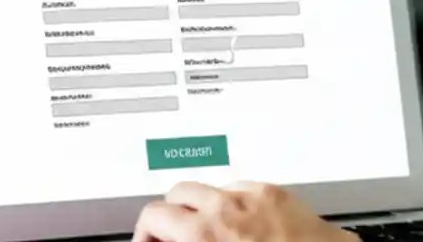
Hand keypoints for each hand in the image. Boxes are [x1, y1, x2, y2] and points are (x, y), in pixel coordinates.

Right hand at [133, 181, 357, 241]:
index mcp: (206, 233)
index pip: (153, 216)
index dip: (145, 232)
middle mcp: (226, 208)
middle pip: (177, 194)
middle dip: (171, 216)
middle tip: (173, 237)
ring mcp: (253, 197)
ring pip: (209, 187)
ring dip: (201, 206)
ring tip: (208, 231)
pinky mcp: (276, 193)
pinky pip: (241, 188)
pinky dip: (232, 202)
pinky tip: (240, 223)